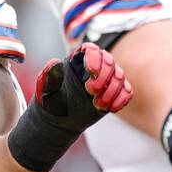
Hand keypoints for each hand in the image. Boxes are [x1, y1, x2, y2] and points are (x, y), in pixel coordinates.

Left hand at [8, 44, 132, 171]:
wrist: (58, 121)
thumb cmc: (50, 101)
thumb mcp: (44, 89)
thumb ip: (48, 75)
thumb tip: (55, 62)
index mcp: (77, 61)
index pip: (91, 50)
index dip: (95, 58)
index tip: (92, 71)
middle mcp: (95, 67)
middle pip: (109, 62)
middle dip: (104, 77)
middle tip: (91, 92)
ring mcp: (106, 80)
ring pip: (119, 77)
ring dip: (111, 91)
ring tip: (98, 104)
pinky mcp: (113, 94)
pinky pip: (127, 92)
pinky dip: (121, 99)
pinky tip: (110, 108)